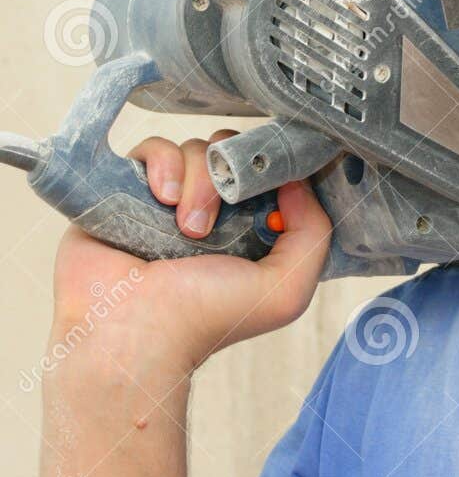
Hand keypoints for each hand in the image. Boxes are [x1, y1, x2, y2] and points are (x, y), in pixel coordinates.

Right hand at [50, 128, 332, 373]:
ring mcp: (168, 197)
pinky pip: (153, 147)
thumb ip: (313, 236)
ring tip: (183, 226)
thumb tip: (298, 182)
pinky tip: (160, 197)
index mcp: (247, 229)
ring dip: (195, 181)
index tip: (267, 184)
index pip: (267, 174)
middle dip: (227, 180)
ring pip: (196, 149)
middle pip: (232, 155)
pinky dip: (161, 164)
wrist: (132, 329)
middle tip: (208, 225)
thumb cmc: (206, 318)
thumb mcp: (284, 291)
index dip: (270, 170)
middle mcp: (210, 210)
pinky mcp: (128, 187)